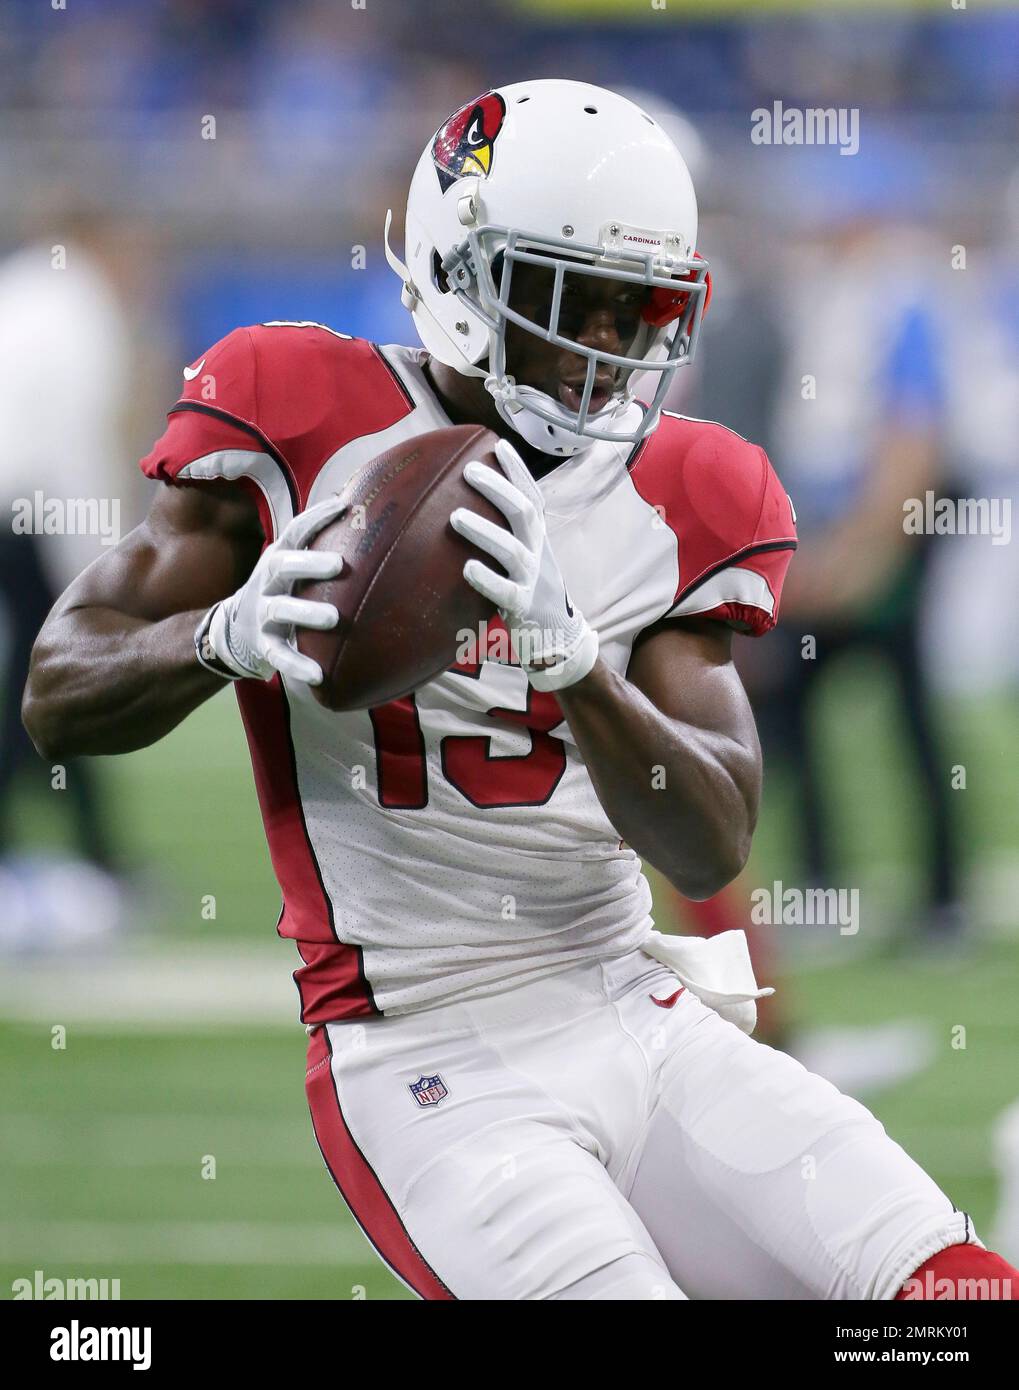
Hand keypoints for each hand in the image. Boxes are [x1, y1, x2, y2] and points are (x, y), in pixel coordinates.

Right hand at [206, 495, 346, 683]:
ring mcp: (262, 613)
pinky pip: (279, 654)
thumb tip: (359, 514)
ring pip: (280, 609)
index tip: (342, 506)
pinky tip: (318, 675)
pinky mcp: (263, 644)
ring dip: (306, 613)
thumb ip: (317, 548)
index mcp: (278, 559)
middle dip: (308, 563)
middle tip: (338, 564)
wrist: (234, 631)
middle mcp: (267, 582)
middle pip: (282, 566)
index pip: (295, 532)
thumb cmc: (279, 592)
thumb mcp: (291, 568)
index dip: (315, 518)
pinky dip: (297, 664)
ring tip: (334, 619)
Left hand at [449, 438, 597, 690]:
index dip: (517, 469)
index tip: (497, 443)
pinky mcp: (523, 607)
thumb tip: (461, 504)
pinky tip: (467, 568)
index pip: (531, 495)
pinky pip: (504, 591)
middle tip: (468, 470)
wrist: (557, 637)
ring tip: (455, 517)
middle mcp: (537, 552)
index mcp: (537, 537)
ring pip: (511, 549)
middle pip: (523, 512)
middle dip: (497, 488)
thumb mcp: (525, 557)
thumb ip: (505, 533)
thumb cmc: (530, 591)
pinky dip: (487, 578)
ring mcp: (532, 579)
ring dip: (483, 531)